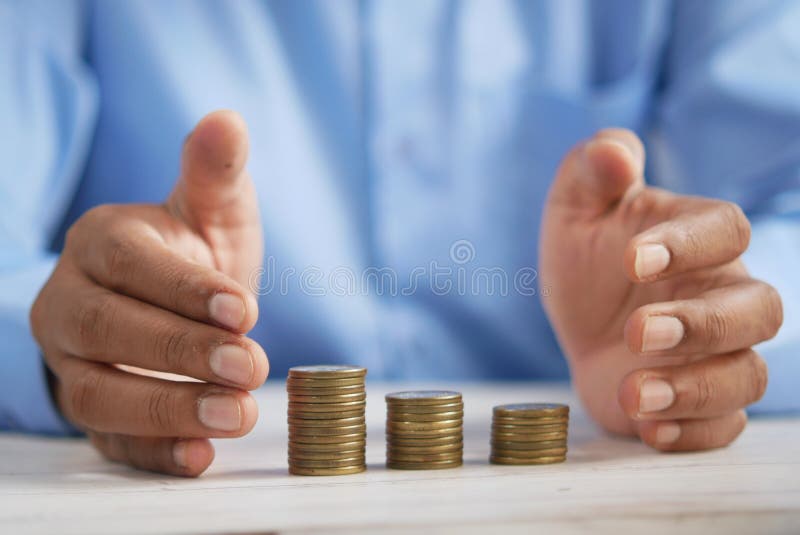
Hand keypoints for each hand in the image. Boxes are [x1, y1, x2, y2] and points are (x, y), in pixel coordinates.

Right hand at [30, 111, 267, 475]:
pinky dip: (153, 452)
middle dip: (179, 352)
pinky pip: (110, 439)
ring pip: (99, 392)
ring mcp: (73, 361)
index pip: (130, 266)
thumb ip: (215, 172)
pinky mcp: (92, 407)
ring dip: (169, 409)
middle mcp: (71, 302)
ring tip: (238, 415)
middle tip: (251, 367)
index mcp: (101, 244)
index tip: (244, 310)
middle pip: (106, 330)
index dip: (183, 290)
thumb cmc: (191, 248)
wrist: (168, 298)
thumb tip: (227, 118)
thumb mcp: (210, 208)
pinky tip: (201, 457)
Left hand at [539, 129, 782, 450]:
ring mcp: (719, 354)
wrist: (579, 328)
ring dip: (694, 388)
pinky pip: (724, 424)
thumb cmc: (586, 262)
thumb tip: (615, 153)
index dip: (689, 242)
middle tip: (634, 332)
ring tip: (633, 394)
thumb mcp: (575, 209)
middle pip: (759, 309)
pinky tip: (648, 430)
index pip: (726, 230)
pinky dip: (692, 431)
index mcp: (697, 240)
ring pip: (748, 374)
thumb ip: (593, 170)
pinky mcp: (703, 404)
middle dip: (701, 323)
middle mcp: (723, 296)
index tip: (632, 258)